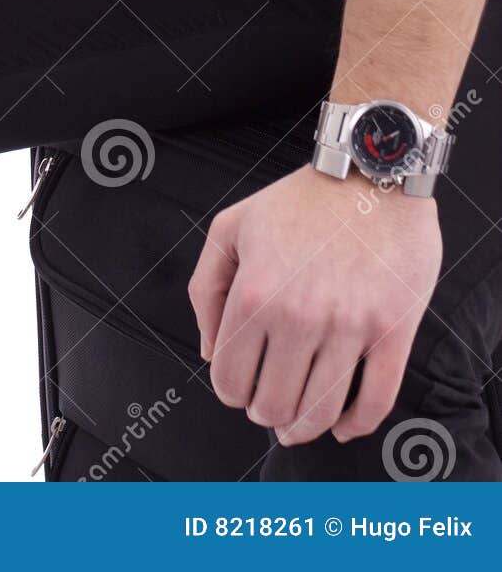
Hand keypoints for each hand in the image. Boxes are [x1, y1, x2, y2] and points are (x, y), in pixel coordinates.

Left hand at [187, 161, 442, 444]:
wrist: (370, 172)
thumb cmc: (300, 200)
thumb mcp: (232, 227)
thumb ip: (206, 289)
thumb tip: (209, 350)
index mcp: (254, 292)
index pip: (230, 379)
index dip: (231, 392)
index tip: (241, 387)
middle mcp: (299, 316)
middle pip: (274, 405)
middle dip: (266, 412)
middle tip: (270, 403)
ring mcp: (349, 325)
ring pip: (321, 411)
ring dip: (304, 427)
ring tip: (299, 421)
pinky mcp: (392, 329)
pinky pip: (376, 401)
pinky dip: (357, 425)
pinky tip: (344, 424)